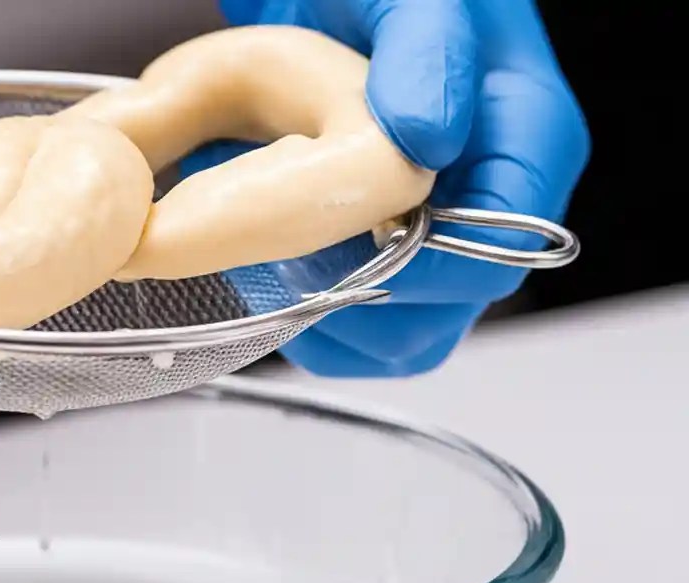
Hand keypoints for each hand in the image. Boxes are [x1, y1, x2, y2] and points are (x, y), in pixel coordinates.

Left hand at [191, 0, 589, 375]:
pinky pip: (357, 336)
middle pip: (449, 308)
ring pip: (402, 336)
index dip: (426, 268)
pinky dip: (303, 319)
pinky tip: (267, 266)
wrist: (329, 3)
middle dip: (362, 293)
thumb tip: (427, 139)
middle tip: (289, 244)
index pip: (503, 248)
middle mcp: (492, 202)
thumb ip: (427, 52)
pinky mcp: (387, 259)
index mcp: (527, 140)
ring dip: (325, 313)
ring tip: (273, 250)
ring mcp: (439, 238)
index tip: (351, 248)